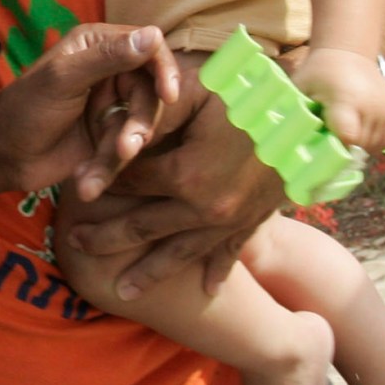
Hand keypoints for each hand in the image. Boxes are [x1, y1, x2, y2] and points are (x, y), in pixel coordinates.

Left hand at [0, 24, 177, 196]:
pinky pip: (124, 151)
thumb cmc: (23, 109)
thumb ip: (107, 58)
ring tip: (93, 173)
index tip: (169, 95)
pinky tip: (85, 182)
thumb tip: (154, 34)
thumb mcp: (63, 79)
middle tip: (127, 148)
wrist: (0, 156)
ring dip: (119, 152)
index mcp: (97, 45)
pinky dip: (106, 169)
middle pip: (149, 94)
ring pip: (139, 126)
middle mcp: (109, 72)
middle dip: (138, 124)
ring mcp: (109, 106)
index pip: (148, 49)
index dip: (164, 70)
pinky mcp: (106, 137)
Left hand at [57, 52, 283, 297]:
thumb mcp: (194, 92)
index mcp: (185, 174)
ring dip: (147, 273)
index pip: (128, 182)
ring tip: (117, 291)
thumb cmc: (246, 92)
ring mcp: (230, 221)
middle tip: (71, 244)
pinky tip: (202, 292)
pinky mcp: (253, 222)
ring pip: (179, 254)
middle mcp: (204, 207)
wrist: (313, 115)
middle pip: (142, 227)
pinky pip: (229, 255)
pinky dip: (214, 273)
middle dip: (104, 237)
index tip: (74, 189)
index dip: (99, 180)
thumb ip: (151, 114)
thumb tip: (115, 134)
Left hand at [294, 46, 384, 150]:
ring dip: (361, 147)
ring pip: (376, 145)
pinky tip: (361, 137)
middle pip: (361, 144)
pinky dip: (376, 143)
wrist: (347, 53)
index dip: (337, 148)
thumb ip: (299, 112)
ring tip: (345, 136)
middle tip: (331, 141)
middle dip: (346, 148)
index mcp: (346, 99)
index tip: (326, 147)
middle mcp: (371, 104)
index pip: (348, 136)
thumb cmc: (319, 72)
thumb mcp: (302, 88)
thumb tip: (291, 139)